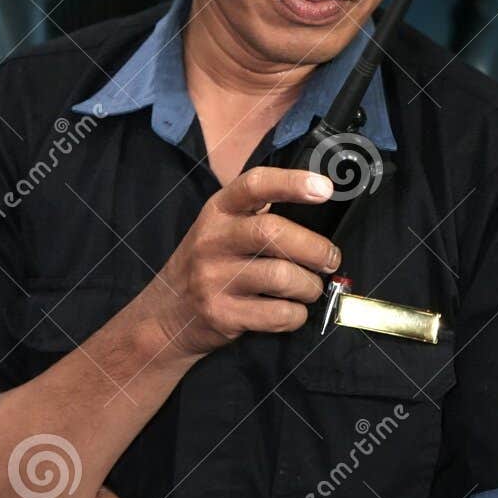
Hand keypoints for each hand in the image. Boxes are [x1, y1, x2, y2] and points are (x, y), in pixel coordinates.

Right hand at [139, 166, 340, 361]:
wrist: (167, 313)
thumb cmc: (212, 262)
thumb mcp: (223, 226)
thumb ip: (260, 212)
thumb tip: (320, 203)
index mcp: (218, 210)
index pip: (254, 184)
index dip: (292, 182)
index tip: (325, 188)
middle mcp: (212, 240)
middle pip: (273, 233)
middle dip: (315, 248)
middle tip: (331, 259)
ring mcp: (213, 278)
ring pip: (281, 276)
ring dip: (309, 286)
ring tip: (310, 288)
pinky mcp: (221, 314)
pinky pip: (277, 314)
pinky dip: (296, 315)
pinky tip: (293, 311)